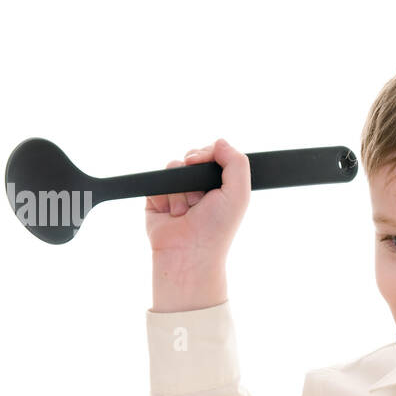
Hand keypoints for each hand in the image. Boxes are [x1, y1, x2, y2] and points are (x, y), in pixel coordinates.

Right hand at [147, 138, 250, 311]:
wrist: (188, 254)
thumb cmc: (216, 229)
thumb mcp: (239, 194)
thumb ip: (236, 162)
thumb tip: (219, 141)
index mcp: (221, 184)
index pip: (213, 154)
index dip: (208, 154)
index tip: (203, 163)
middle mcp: (200, 187)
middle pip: (192, 157)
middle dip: (193, 172)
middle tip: (200, 197)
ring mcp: (177, 192)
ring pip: (173, 167)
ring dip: (180, 189)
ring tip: (186, 211)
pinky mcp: (156, 199)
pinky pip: (156, 182)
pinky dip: (163, 196)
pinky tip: (171, 214)